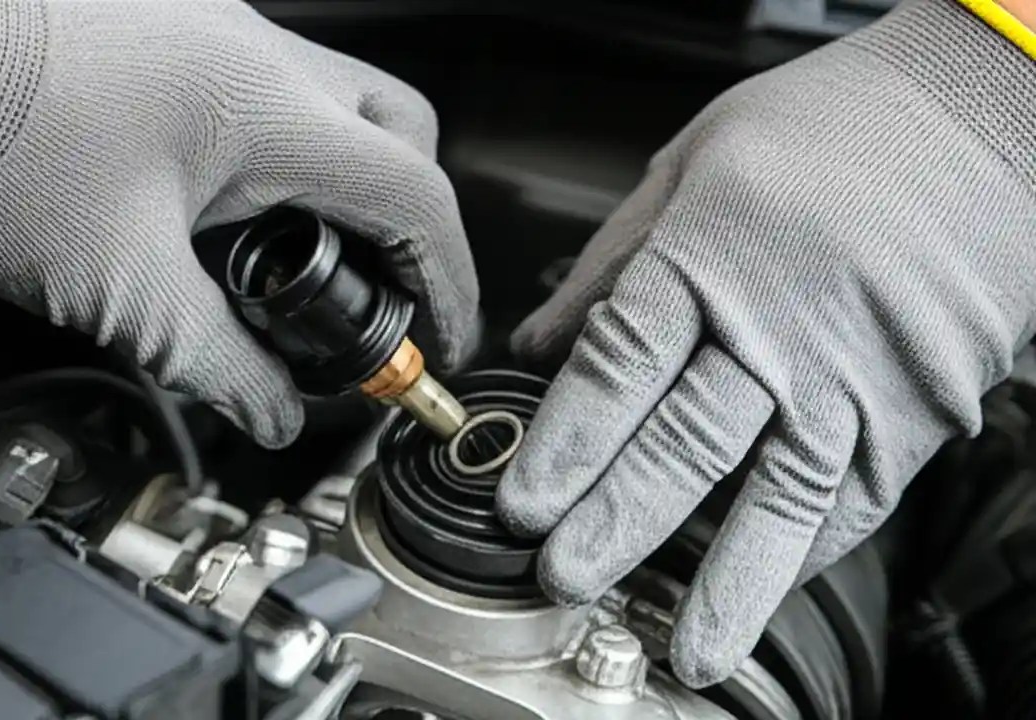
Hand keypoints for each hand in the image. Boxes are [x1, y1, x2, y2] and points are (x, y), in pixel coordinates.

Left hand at [0, 0, 477, 447]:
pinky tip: (225, 207)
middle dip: (409, 223)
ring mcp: (220, 33)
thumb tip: (271, 413)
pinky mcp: (175, 32)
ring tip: (293, 261)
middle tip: (379, 294)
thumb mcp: (122, 288)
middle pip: (402, 133)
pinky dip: (282, 156)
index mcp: (274, 112)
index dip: (446, 280)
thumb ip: (217, 362)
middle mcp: (264, 56)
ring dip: (341, 186)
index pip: (416, 197)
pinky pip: (270, 92)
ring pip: (339, 105)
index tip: (440, 336)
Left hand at [496, 0, 1035, 686]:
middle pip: (684, 442)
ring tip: (684, 645)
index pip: (617, 366)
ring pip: (780, 494)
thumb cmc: (837, 129)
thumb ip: (610, 261)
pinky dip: (808, 549)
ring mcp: (857, 375)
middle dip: (617, 521)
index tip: (521, 504)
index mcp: (710, 254)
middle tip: (564, 579)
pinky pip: (856, 496)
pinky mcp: (916, 408)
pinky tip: (771, 590)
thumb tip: (539, 345)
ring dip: (727, 580)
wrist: (988, 121)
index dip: (565, 445)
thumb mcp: (695, 160)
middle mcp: (781, 326)